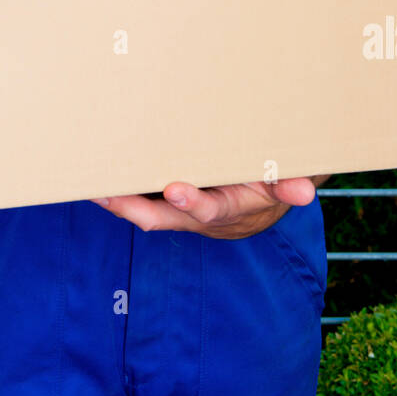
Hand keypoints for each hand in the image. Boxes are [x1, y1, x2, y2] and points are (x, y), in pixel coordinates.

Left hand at [89, 176, 326, 239]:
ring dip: (118, 202)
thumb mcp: (280, 185)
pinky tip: (96, 178)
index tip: (176, 189)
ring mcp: (180, 213)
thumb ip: (288, 186)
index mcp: (227, 209)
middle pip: (162, 217)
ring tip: (91, 186)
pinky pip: (140, 201)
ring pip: (144, 211)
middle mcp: (198, 216)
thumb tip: (305, 192)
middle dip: (133, 207)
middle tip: (108, 193)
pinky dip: (119, 194)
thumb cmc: (266, 185)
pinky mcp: (168, 204)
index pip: (209, 209)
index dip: (193, 202)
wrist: (260, 203)